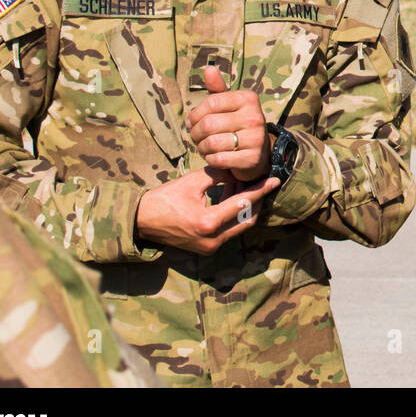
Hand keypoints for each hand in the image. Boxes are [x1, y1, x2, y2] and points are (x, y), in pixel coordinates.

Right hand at [135, 166, 279, 254]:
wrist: (141, 221)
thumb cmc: (164, 199)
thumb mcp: (192, 182)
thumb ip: (218, 175)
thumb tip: (239, 168)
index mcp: (208, 223)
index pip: (243, 204)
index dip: (261, 190)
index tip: (275, 180)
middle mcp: (212, 240)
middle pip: (247, 219)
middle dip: (256, 199)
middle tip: (260, 181)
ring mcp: (210, 247)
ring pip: (239, 225)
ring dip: (245, 206)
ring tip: (243, 184)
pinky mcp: (206, 248)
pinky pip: (229, 230)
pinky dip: (234, 214)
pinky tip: (231, 194)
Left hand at [187, 65, 271, 181]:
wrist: (259, 152)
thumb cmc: (237, 124)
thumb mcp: (230, 104)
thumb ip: (218, 88)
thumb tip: (209, 69)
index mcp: (248, 99)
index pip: (211, 102)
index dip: (194, 114)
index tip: (191, 121)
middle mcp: (255, 117)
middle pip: (208, 124)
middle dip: (195, 133)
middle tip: (195, 137)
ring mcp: (256, 138)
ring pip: (211, 143)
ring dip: (201, 148)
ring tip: (204, 147)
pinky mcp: (252, 158)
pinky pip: (218, 159)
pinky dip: (210, 160)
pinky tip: (213, 156)